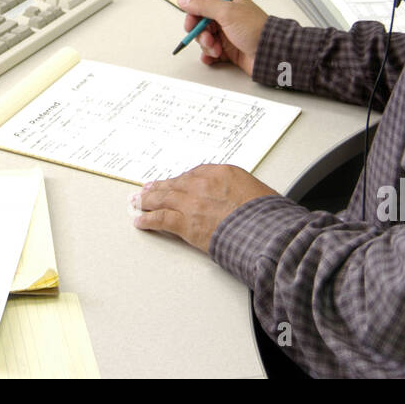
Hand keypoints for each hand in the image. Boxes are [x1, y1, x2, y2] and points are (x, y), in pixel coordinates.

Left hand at [132, 164, 278, 252]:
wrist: (264, 231)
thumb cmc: (266, 215)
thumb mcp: (258, 191)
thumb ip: (241, 191)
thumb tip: (238, 200)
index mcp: (222, 172)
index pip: (194, 174)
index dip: (180, 180)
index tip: (174, 183)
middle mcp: (203, 184)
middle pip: (175, 184)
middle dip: (159, 187)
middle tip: (148, 189)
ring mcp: (192, 203)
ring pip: (163, 198)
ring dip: (148, 200)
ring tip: (138, 201)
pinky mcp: (186, 223)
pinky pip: (161, 219)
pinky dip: (148, 220)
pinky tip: (140, 220)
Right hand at [178, 0, 266, 75]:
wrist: (270, 53)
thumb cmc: (255, 30)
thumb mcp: (227, 12)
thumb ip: (203, 6)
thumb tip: (184, 1)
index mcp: (229, 4)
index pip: (203, 6)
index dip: (194, 16)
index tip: (191, 25)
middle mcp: (228, 18)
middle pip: (202, 24)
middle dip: (201, 34)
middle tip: (207, 39)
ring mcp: (229, 35)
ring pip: (206, 39)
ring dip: (207, 46)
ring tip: (216, 50)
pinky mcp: (230, 51)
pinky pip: (212, 53)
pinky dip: (209, 56)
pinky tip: (212, 58)